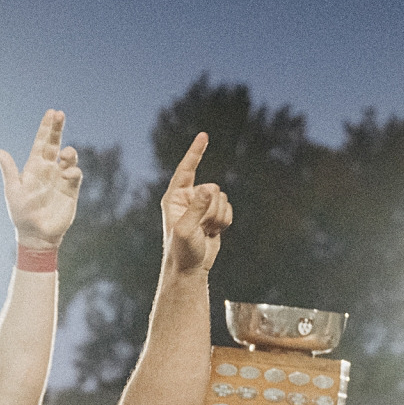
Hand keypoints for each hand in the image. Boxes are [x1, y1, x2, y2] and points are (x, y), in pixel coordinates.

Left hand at [0, 110, 82, 249]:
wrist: (36, 235)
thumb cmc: (21, 213)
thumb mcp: (13, 189)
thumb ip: (9, 169)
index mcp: (34, 167)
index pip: (41, 143)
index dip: (46, 128)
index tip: (51, 113)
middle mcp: (49, 170)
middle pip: (55, 144)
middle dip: (58, 129)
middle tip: (60, 113)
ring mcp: (61, 180)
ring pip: (68, 158)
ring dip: (68, 152)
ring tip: (65, 154)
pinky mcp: (71, 191)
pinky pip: (75, 176)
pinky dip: (73, 172)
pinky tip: (67, 174)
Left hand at [160, 133, 231, 272]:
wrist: (190, 269)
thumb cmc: (181, 251)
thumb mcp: (186, 228)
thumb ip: (197, 207)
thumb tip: (209, 187)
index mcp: (175, 197)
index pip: (186, 169)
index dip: (196, 152)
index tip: (204, 136)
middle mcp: (187, 199)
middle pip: (213, 189)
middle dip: (213, 207)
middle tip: (203, 226)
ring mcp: (201, 207)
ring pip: (222, 199)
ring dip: (219, 216)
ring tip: (207, 231)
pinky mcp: (212, 216)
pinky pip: (228, 210)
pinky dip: (225, 222)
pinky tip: (214, 232)